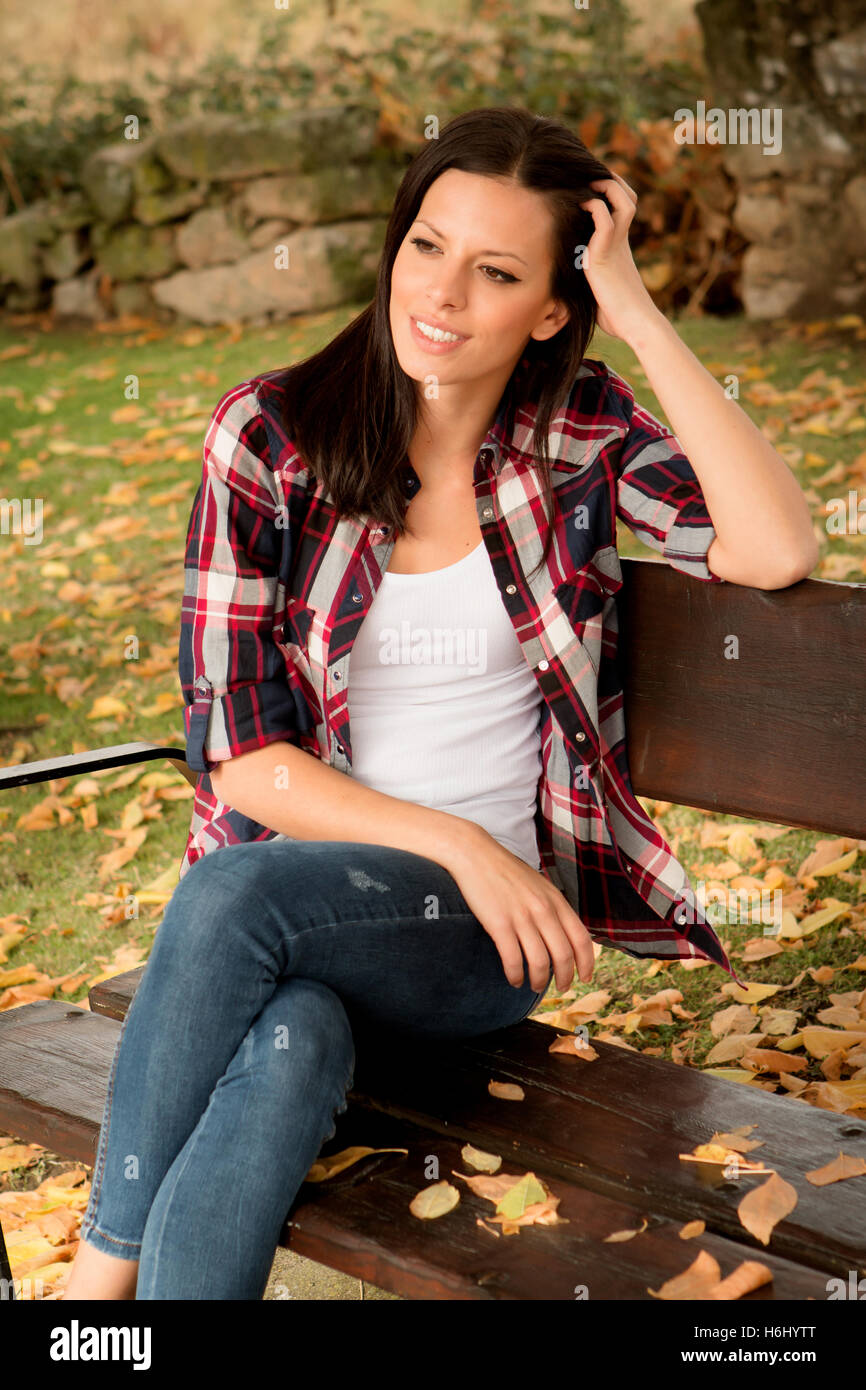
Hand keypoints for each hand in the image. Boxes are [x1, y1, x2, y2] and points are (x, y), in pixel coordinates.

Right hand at [444, 826, 594, 992]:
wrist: (475, 854)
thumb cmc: (505, 871)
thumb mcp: (539, 885)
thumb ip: (552, 906)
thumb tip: (562, 933)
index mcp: (556, 900)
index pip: (581, 939)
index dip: (587, 963)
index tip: (585, 977)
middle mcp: (543, 910)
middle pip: (564, 955)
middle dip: (565, 978)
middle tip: (560, 987)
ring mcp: (521, 917)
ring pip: (540, 962)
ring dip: (539, 981)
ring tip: (534, 987)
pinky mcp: (499, 924)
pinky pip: (513, 959)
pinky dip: (516, 975)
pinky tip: (514, 979)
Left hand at [579, 172, 661, 344]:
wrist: (635, 325)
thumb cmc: (618, 316)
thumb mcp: (599, 290)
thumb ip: (587, 278)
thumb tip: (565, 285)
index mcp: (620, 246)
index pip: (622, 207)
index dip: (610, 192)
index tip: (588, 185)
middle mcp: (622, 241)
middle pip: (627, 197)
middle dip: (611, 181)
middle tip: (588, 175)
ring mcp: (617, 246)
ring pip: (623, 201)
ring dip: (609, 187)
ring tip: (589, 183)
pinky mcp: (606, 255)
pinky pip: (605, 220)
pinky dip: (594, 208)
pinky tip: (580, 206)